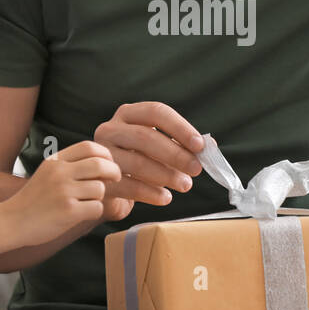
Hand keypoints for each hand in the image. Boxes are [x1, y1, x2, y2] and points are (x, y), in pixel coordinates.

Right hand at [2, 141, 120, 245]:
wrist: (10, 221)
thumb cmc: (34, 200)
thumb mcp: (47, 173)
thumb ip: (69, 165)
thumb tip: (104, 162)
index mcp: (55, 161)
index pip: (89, 146)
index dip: (105, 154)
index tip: (109, 164)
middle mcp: (59, 173)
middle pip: (100, 165)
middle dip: (114, 172)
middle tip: (114, 179)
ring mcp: (63, 192)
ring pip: (100, 188)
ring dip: (100, 196)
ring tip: (88, 201)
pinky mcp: (68, 211)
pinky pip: (96, 207)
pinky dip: (94, 211)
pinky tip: (82, 214)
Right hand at [93, 102, 204, 222]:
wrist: (109, 187)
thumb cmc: (139, 162)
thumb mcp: (159, 148)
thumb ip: (182, 144)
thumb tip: (210, 147)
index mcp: (128, 114)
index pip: (156, 112)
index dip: (180, 128)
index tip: (200, 145)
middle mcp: (110, 129)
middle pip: (146, 137)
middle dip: (176, 154)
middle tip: (196, 169)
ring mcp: (101, 154)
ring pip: (137, 162)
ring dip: (166, 175)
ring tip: (185, 185)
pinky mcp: (98, 178)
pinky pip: (128, 185)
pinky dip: (151, 193)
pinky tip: (165, 197)